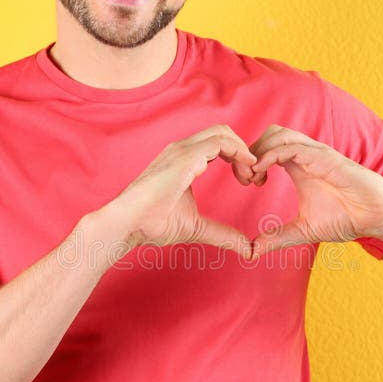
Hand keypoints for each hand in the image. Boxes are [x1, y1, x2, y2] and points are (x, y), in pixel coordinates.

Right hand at [110, 124, 257, 258]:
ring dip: (243, 151)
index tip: (248, 180)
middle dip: (244, 150)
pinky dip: (239, 151)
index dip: (238, 157)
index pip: (218, 144)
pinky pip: (220, 142)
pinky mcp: (185, 157)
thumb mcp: (197, 228)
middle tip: (254, 178)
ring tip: (251, 177)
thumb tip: (248, 249)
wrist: (128, 224)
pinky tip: (247, 169)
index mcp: (183, 161)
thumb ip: (223, 234)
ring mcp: (183, 150)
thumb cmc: (152, 224)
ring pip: (223, 133)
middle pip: (223, 132)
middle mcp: (182, 150)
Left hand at [248, 124, 382, 258]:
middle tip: (245, 177)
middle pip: (270, 133)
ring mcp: (316, 154)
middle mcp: (306, 155)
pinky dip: (271, 155)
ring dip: (259, 150)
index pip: (268, 147)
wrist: (377, 217)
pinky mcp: (325, 158)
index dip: (252, 160)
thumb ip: (277, 237)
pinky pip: (293, 148)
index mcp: (300, 166)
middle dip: (251, 150)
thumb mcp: (303, 230)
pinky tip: (263, 174)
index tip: (246, 182)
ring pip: (279, 134)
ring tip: (252, 176)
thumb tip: (253, 251)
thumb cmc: (347, 218)